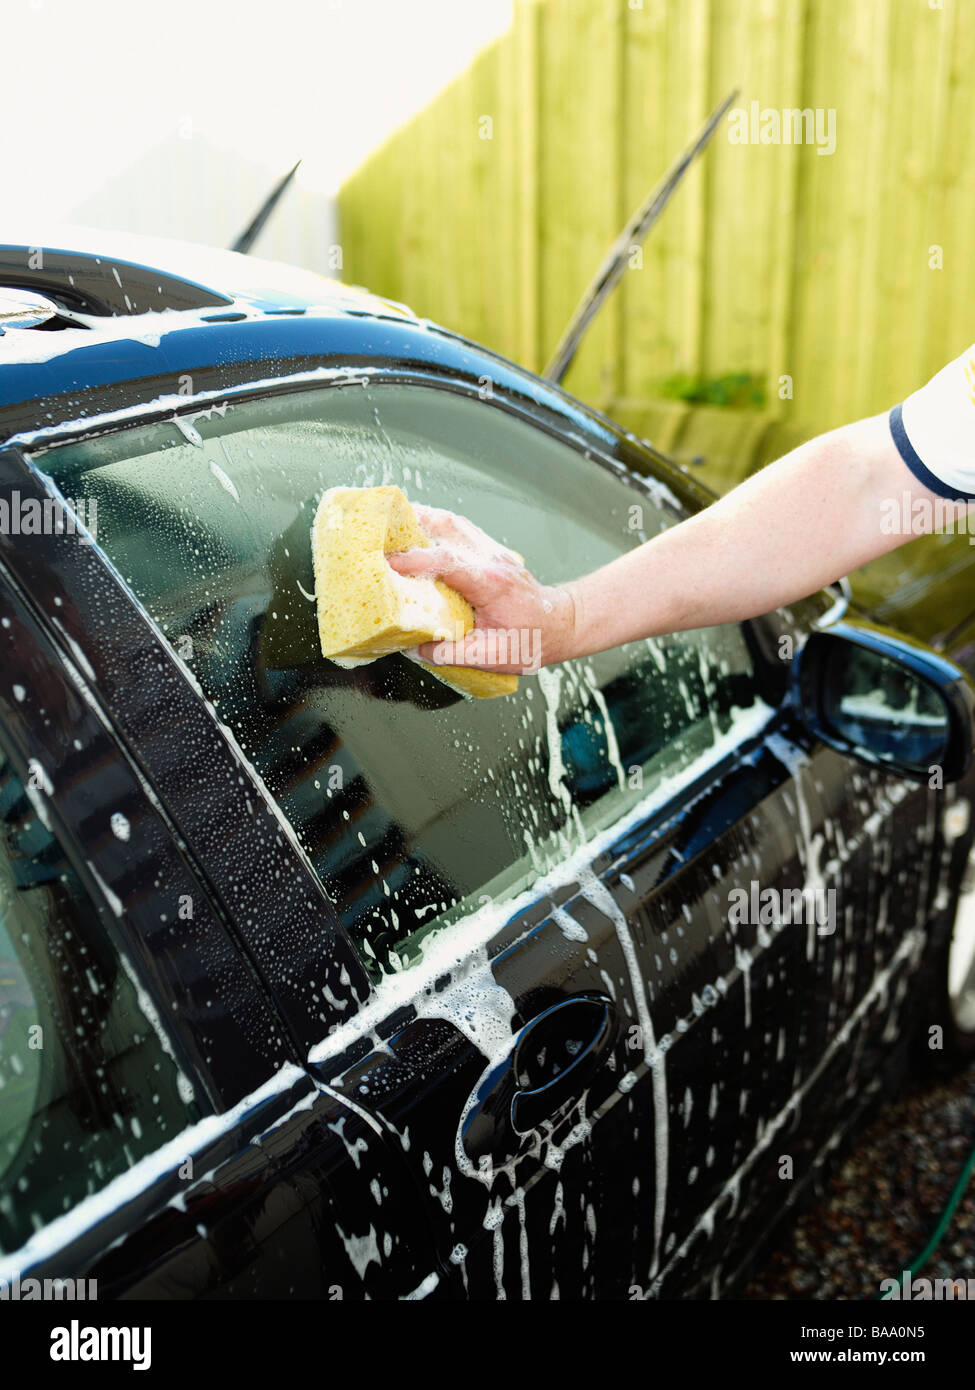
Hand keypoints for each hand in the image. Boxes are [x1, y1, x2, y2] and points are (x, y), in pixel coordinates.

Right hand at [386, 503, 578, 672]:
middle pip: (446, 528)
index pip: (448, 563)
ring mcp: (490, 550)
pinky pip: (456, 529)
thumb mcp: (494, 657)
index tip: (388, 563)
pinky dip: (432, 524)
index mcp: (490, 582)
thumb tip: (417, 648)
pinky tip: (414, 527)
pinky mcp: (487, 550)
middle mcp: (490, 559)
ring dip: (419, 518)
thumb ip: (453, 653)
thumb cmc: (533, 639)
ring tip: (387, 520)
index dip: (416, 560)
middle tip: (377, 526)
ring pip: (451, 522)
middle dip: (410, 524)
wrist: (560, 624)